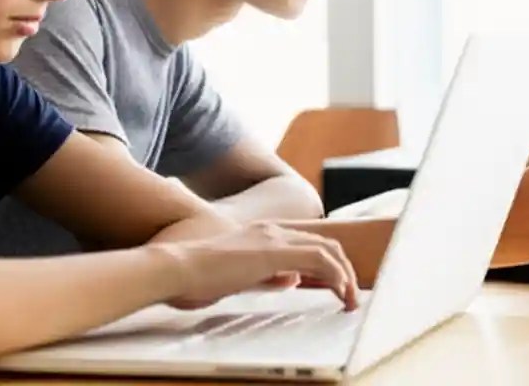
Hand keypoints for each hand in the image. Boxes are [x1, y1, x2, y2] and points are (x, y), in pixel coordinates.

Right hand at [152, 222, 359, 310]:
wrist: (178, 267)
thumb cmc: (199, 275)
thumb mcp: (241, 276)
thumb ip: (269, 275)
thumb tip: (292, 279)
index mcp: (263, 234)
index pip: (309, 244)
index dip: (329, 265)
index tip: (338, 287)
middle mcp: (272, 230)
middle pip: (325, 244)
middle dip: (344, 270)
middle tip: (351, 295)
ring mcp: (274, 238)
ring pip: (327, 249)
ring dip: (345, 275)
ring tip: (350, 299)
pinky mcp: (273, 251)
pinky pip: (318, 258)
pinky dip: (335, 275)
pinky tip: (339, 291)